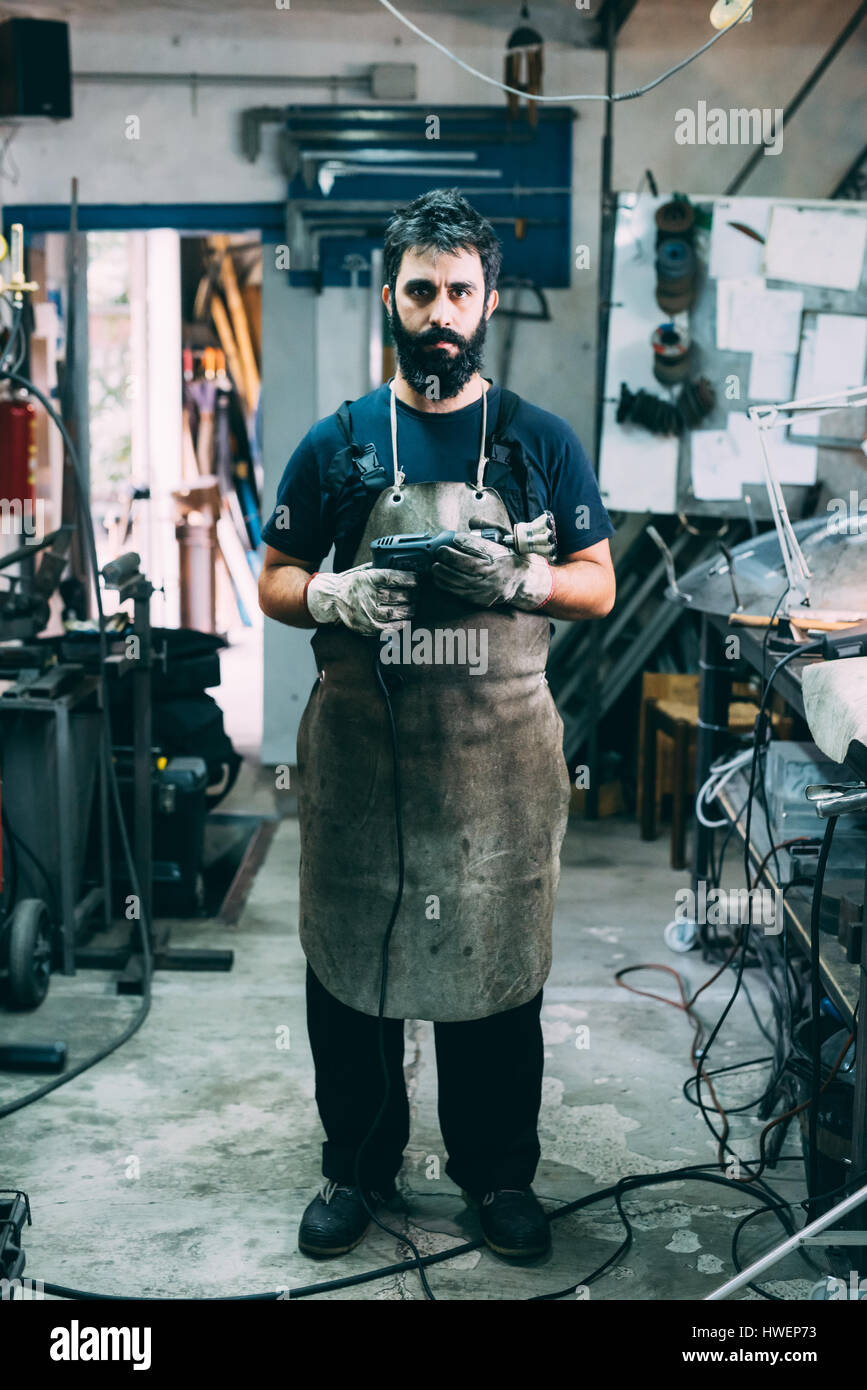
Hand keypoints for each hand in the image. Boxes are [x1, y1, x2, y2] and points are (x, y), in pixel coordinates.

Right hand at [306, 565, 418, 633]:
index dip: (407, 579)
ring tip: (412, 608)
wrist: (332, 599)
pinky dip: (399, 624)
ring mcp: (366, 611)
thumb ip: (378, 571)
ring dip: (407, 610)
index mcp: (366, 579)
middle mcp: (366, 595)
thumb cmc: (350, 584)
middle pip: (396, 596)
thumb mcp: (361, 572)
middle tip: (416, 595)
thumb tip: (399, 568)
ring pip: (394, 612)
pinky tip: (405, 621)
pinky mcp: (366, 625)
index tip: (416, 580)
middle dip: (410, 595)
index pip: (392, 578)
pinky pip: (387, 626)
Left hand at [431, 526, 553, 610]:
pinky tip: (438, 578)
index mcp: (501, 559)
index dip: (465, 543)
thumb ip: (489, 526)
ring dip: (443, 573)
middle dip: (449, 559)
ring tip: (434, 565)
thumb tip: (472, 521)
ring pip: (461, 582)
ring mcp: (487, 589)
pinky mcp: (481, 599)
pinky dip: (447, 585)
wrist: (523, 582)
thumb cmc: (512, 557)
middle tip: (439, 552)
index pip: (481, 550)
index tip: (454, 538)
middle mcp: (494, 575)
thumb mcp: (506, 538)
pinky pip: (460, 593)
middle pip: (468, 567)